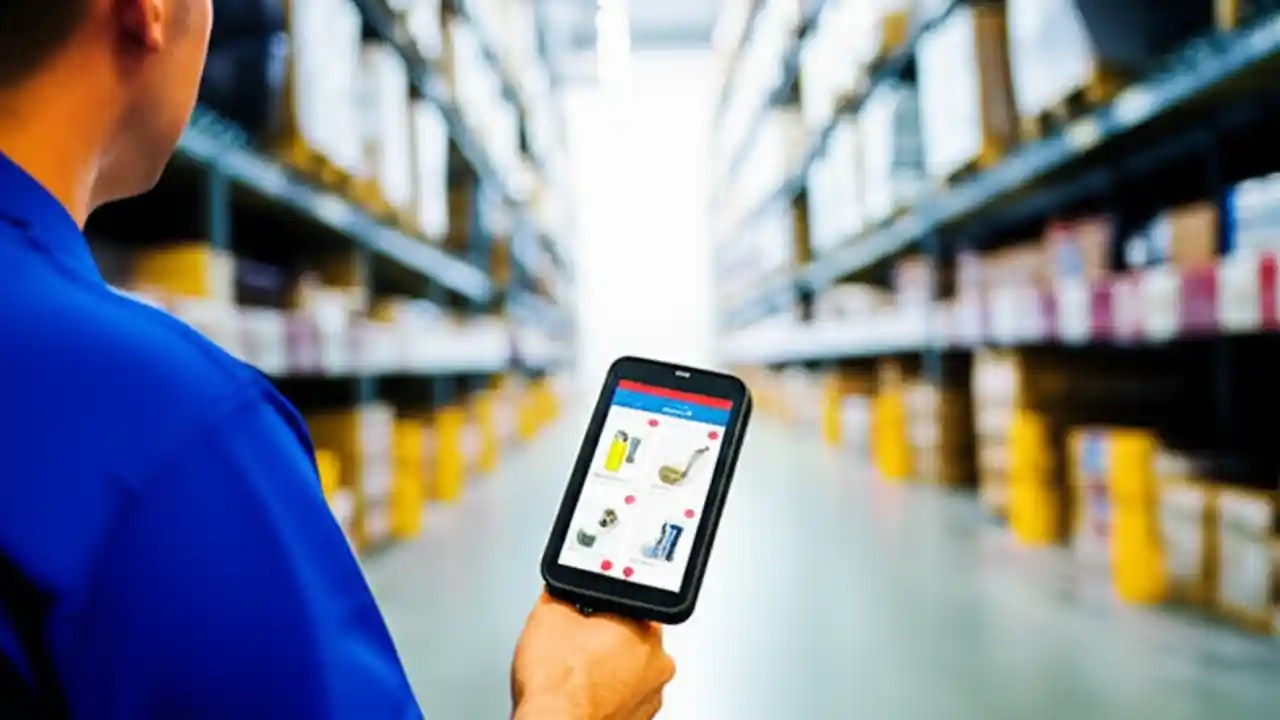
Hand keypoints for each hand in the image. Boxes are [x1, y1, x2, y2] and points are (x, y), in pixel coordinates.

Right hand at [511, 591, 675, 719]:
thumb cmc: (557, 684)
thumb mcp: (549, 614)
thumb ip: (565, 590)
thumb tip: (564, 587)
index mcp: (647, 629)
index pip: (628, 601)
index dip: (600, 603)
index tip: (582, 610)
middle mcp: (658, 664)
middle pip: (629, 636)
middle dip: (603, 636)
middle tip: (573, 642)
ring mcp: (650, 698)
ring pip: (627, 669)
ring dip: (606, 667)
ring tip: (574, 671)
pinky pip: (622, 697)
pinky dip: (605, 694)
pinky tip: (581, 692)